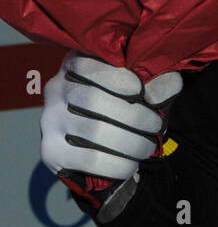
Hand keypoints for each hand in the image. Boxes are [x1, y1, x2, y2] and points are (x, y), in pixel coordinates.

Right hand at [41, 52, 182, 184]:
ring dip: (131, 142)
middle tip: (154, 125)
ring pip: (93, 131)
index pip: (90, 66)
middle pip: (93, 100)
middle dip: (134, 116)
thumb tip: (154, 95)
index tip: (141, 92)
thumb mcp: (148, 83)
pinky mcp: (51, 151)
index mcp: (77, 62)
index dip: (120, 79)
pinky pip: (89, 159)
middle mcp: (56, 89)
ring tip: (147, 146)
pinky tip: (131, 163)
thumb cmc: (129, 101)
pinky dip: (118, 164)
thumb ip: (159, 80)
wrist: (107, 137)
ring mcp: (50, 121)